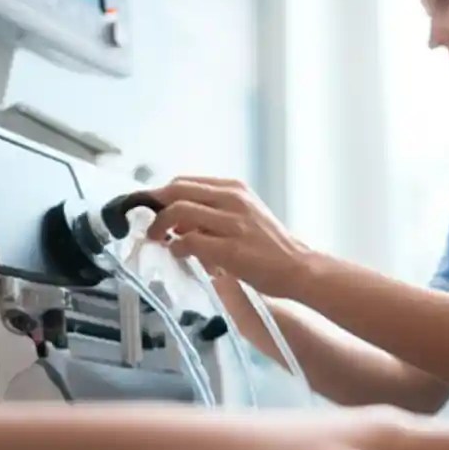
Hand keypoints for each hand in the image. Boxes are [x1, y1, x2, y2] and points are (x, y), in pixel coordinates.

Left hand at [147, 177, 315, 297]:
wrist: (299, 267)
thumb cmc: (271, 246)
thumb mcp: (244, 215)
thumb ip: (214, 212)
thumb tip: (178, 220)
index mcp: (234, 188)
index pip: (185, 182)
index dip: (162, 195)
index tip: (152, 210)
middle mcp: (232, 198)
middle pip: (176, 190)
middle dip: (155, 207)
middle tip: (149, 225)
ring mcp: (231, 222)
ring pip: (178, 211)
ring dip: (161, 227)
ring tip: (160, 240)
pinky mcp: (230, 248)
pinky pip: (189, 241)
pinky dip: (177, 247)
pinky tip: (178, 254)